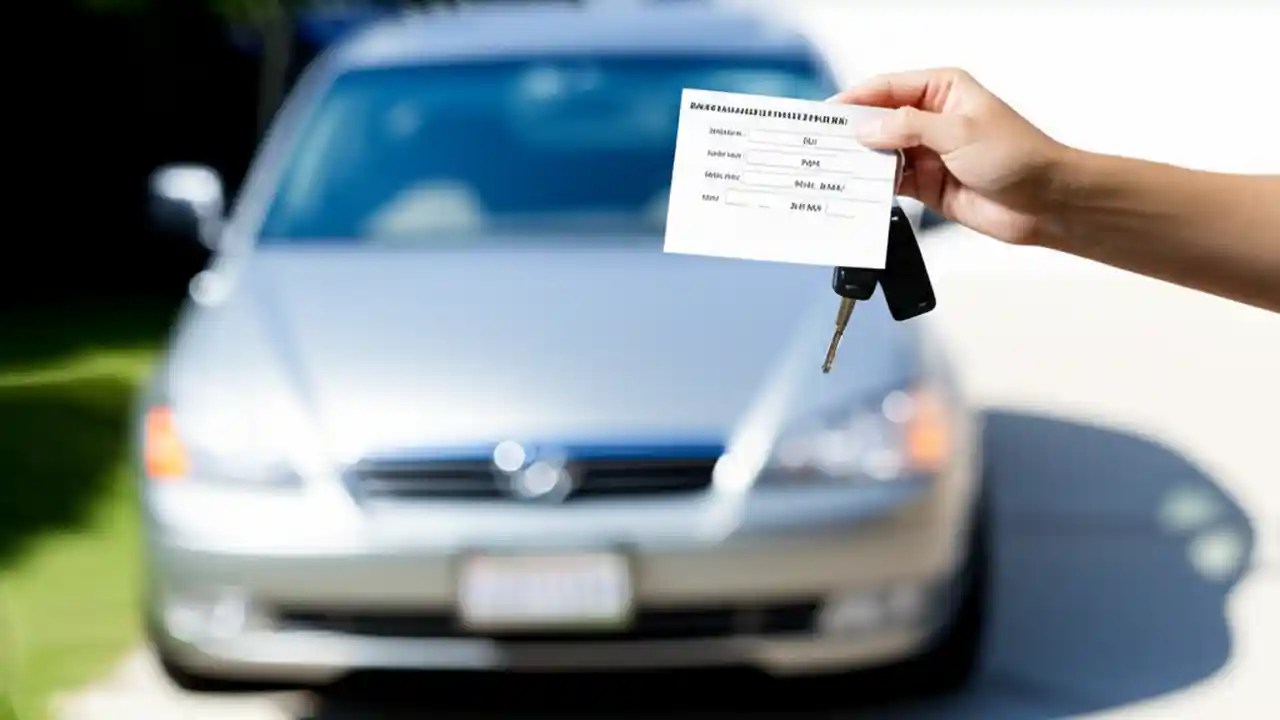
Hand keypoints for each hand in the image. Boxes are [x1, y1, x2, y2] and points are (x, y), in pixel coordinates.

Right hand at [832, 68, 1069, 244]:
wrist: (1045, 202)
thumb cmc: (1019, 156)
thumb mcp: (959, 132)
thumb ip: (909, 127)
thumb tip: (868, 128)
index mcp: (943, 90)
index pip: (888, 88)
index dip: (855, 98)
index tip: (827, 112)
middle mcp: (931, 118)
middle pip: (879, 120)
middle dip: (853, 131)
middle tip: (823, 143)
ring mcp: (927, 152)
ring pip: (881, 152)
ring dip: (861, 161)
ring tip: (835, 168)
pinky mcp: (926, 184)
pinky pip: (890, 182)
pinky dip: (874, 186)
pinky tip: (858, 189)